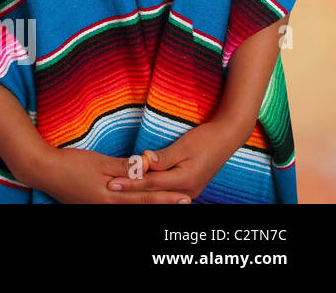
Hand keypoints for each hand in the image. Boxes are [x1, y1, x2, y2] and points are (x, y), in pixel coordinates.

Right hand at [30, 147, 190, 202]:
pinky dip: (133, 205)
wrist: (43, 171)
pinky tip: (138, 203)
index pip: (144, 198)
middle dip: (162, 205)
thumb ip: (124, 168)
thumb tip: (145, 168)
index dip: (165, 198)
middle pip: (140, 208)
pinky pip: (118, 208)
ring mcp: (99, 209)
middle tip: (185, 203)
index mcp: (110, 197)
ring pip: (130, 209)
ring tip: (167, 204)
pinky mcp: (93, 206)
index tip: (184, 198)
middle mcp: (107, 207)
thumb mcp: (99, 162)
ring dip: (149, 206)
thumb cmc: (70, 164)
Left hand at [105, 122, 238, 200]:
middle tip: (108, 188)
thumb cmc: (204, 139)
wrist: (226, 139)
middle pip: (153, 193)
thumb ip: (164, 157)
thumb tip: (145, 161)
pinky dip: (151, 191)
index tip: (111, 182)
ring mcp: (189, 191)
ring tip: (119, 191)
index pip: (150, 184)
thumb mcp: (183, 146)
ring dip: (139, 193)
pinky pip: (166, 192)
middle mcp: (188, 191)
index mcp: (185, 180)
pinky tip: (138, 191)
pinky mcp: (189, 187)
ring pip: (159, 195)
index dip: (129, 183)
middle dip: (131, 191)